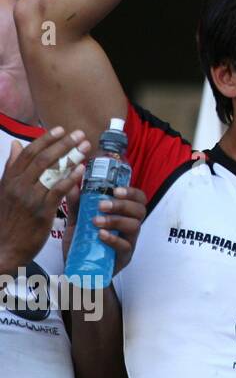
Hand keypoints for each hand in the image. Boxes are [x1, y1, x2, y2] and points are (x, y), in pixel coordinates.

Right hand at [0, 127, 88, 272]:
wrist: (5, 248)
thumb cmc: (8, 219)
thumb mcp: (5, 191)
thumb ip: (12, 168)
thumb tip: (15, 144)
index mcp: (9, 180)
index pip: (27, 153)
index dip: (45, 139)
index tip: (61, 129)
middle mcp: (18, 186)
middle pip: (42, 158)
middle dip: (63, 144)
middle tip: (80, 134)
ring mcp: (30, 199)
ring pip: (51, 171)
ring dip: (71, 157)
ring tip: (85, 147)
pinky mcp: (42, 212)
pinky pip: (58, 190)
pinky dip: (70, 178)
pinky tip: (82, 169)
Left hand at [62, 183, 147, 276]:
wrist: (77, 271)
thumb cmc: (82, 244)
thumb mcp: (77, 222)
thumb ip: (76, 204)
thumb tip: (71, 183)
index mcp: (124, 215)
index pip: (138, 199)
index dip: (131, 192)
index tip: (115, 189)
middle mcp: (130, 227)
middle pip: (140, 210)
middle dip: (123, 205)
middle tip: (102, 205)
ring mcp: (129, 242)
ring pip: (135, 226)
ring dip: (116, 220)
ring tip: (96, 221)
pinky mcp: (124, 257)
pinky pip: (125, 246)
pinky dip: (113, 239)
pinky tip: (100, 235)